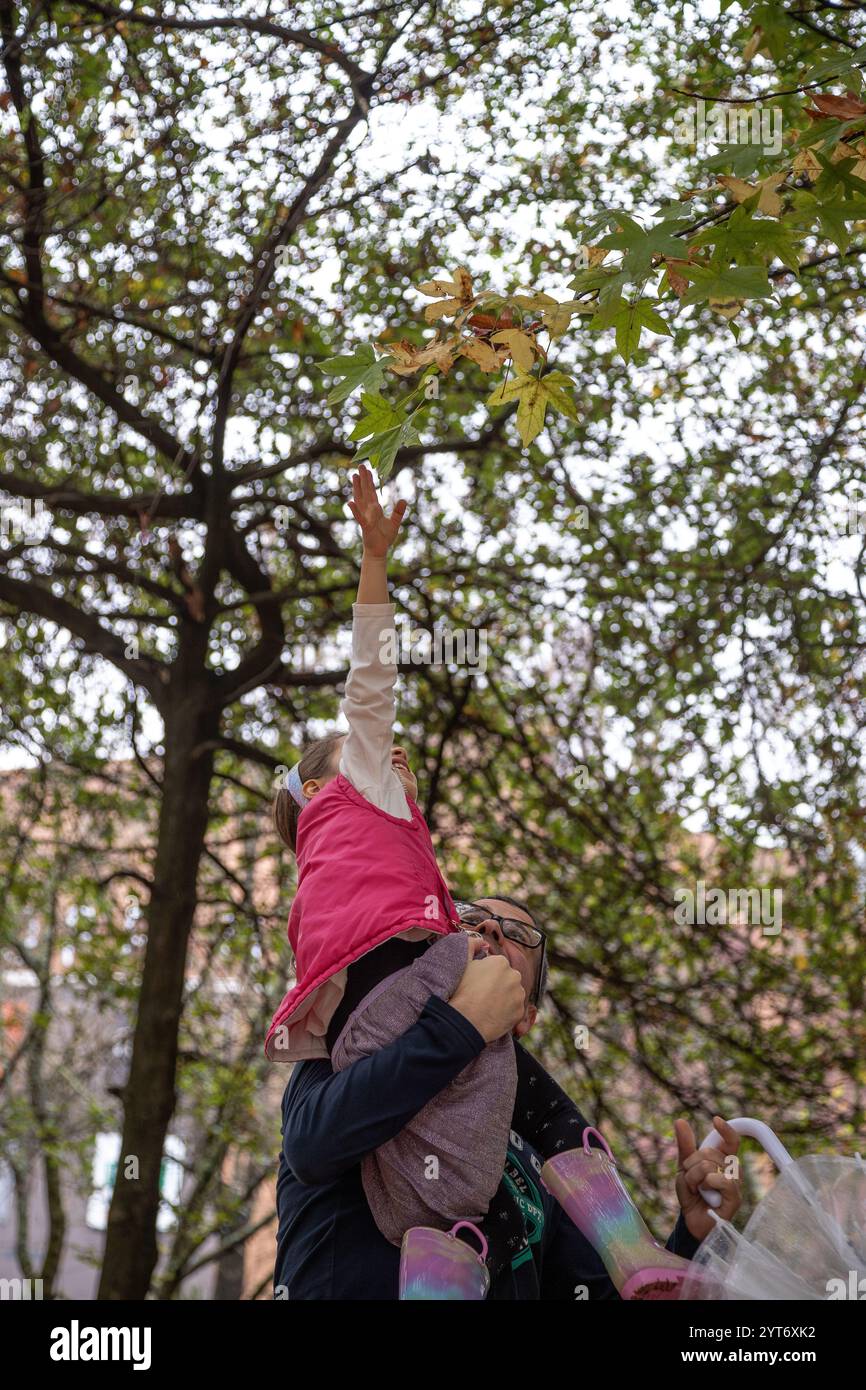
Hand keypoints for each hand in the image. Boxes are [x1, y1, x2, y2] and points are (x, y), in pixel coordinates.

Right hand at [347, 463, 406, 557]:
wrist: (378, 551)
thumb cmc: (384, 538)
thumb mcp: (394, 523)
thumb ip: (398, 511)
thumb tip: (403, 499)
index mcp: (374, 509)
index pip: (372, 492)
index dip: (370, 481)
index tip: (368, 469)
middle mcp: (368, 511)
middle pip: (365, 492)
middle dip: (363, 479)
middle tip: (361, 465)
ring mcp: (365, 517)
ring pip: (360, 500)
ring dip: (357, 488)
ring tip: (354, 476)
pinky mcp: (365, 526)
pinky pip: (360, 517)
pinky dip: (355, 510)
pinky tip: (350, 502)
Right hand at [448, 939, 525, 1042]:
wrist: (465, 1020)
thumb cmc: (461, 991)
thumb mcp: (463, 962)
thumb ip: (472, 945)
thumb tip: (483, 943)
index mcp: (501, 962)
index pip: (496, 966)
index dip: (486, 975)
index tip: (477, 983)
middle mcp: (514, 975)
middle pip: (507, 978)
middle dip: (498, 985)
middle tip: (482, 995)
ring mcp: (519, 994)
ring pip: (512, 994)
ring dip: (504, 998)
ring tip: (487, 1006)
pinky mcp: (520, 1012)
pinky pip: (514, 1010)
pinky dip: (507, 1012)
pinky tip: (493, 1015)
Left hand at [675, 1115, 741, 1240]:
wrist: (692, 1221)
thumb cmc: (692, 1195)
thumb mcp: (684, 1168)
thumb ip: (685, 1145)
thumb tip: (680, 1120)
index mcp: (723, 1160)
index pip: (731, 1140)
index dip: (727, 1129)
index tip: (716, 1120)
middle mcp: (733, 1170)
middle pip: (709, 1152)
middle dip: (691, 1164)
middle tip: (691, 1180)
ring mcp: (736, 1184)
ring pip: (709, 1165)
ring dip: (694, 1177)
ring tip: (696, 1190)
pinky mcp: (735, 1198)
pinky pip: (720, 1180)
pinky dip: (705, 1184)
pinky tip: (705, 1195)